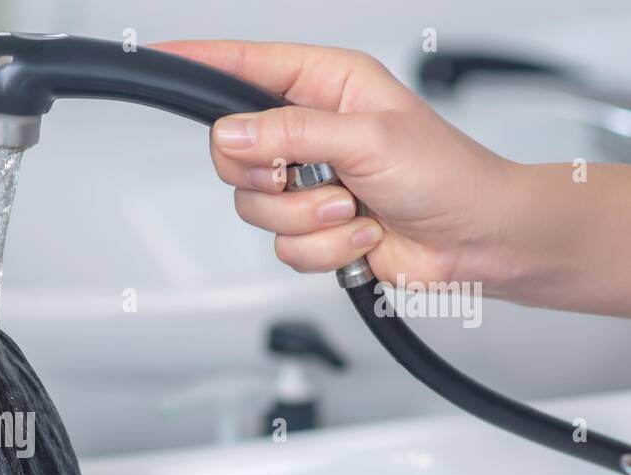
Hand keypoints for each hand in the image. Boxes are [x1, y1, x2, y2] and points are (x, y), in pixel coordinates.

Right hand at [154, 40, 519, 290]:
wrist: (477, 240)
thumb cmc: (447, 174)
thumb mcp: (368, 137)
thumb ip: (291, 134)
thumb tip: (232, 134)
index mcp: (325, 85)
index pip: (247, 66)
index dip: (203, 63)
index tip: (163, 59)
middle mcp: (309, 132)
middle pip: (233, 152)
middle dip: (268, 176)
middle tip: (300, 177)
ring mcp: (307, 185)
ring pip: (255, 207)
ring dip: (309, 219)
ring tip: (353, 209)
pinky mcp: (313, 230)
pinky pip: (283, 247)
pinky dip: (325, 250)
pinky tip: (361, 235)